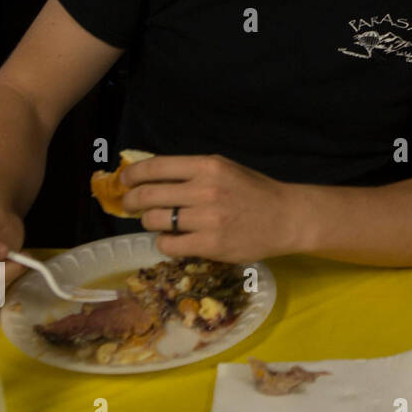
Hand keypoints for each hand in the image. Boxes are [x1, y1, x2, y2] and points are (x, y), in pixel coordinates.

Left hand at [121, 154, 298, 262]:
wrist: (286, 218)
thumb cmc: (254, 192)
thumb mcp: (225, 169)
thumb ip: (192, 172)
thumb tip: (150, 176)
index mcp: (208, 166)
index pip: (156, 167)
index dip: (133, 175)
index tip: (125, 181)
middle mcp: (205, 190)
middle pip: (148, 195)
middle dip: (132, 201)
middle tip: (132, 205)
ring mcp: (207, 219)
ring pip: (155, 221)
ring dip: (150, 223)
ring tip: (160, 223)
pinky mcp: (210, 245)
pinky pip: (168, 245)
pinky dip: (165, 243)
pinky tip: (174, 239)